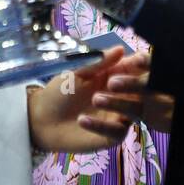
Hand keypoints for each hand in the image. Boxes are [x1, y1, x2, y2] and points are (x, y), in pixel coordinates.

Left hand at [28, 46, 151, 150]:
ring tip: (95, 99)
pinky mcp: (112, 136)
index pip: (134, 70)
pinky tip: (82, 119)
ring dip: (116, 104)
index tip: (136, 61)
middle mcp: (122, 96)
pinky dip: (101, 125)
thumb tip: (121, 48)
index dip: (138, 65)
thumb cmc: (60, 92)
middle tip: (114, 82)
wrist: (42, 119)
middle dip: (132, 85)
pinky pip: (117, 131)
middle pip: (140, 91)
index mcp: (115, 77)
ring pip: (132, 111)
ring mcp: (119, 117)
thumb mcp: (78, 73)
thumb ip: (99, 62)